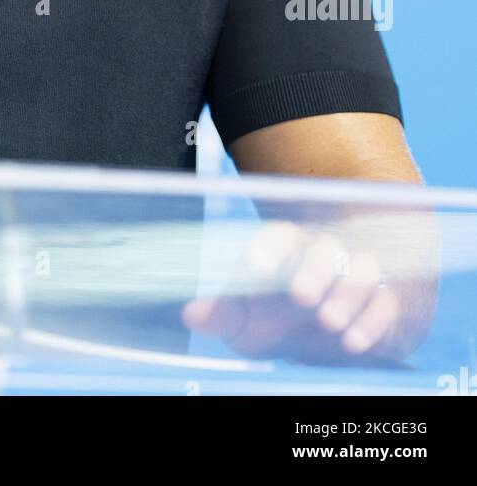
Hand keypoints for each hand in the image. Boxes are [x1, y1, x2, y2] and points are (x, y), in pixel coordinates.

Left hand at [181, 219, 403, 364]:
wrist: (338, 332)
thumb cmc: (283, 319)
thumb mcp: (249, 320)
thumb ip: (223, 315)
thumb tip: (191, 315)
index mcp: (288, 250)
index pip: (279, 237)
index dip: (269, 249)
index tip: (257, 267)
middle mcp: (325, 255)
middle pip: (323, 248)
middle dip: (314, 269)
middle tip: (301, 296)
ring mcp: (359, 276)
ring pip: (362, 269)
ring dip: (347, 293)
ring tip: (328, 320)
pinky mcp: (387, 304)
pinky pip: (386, 303)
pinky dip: (372, 321)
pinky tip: (353, 341)